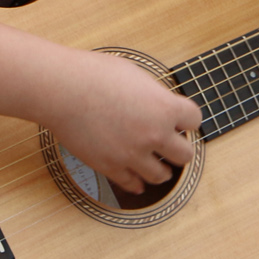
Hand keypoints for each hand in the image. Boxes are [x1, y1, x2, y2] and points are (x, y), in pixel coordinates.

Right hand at [37, 48, 202, 193]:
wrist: (63, 90)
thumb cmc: (96, 74)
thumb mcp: (137, 75)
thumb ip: (155, 96)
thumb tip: (160, 106)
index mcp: (164, 108)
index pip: (195, 120)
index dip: (188, 119)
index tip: (182, 119)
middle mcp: (154, 134)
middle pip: (185, 155)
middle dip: (179, 148)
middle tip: (172, 143)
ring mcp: (132, 154)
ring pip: (161, 176)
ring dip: (161, 168)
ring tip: (157, 162)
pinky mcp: (111, 167)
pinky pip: (132, 184)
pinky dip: (137, 182)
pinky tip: (137, 178)